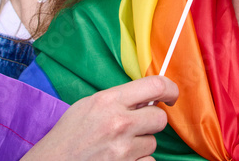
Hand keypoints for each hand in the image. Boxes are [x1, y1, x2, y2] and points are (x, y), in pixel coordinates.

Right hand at [23, 75, 178, 160]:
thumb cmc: (67, 136)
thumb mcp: (88, 106)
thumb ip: (118, 99)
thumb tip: (148, 97)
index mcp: (109, 100)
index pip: (156, 85)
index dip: (170, 89)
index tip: (171, 96)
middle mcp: (119, 123)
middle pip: (160, 118)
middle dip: (151, 123)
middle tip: (136, 126)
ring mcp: (123, 149)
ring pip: (153, 143)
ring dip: (141, 145)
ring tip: (117, 146)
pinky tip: (118, 159)